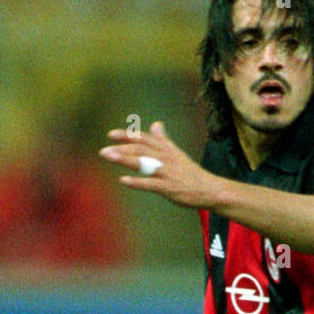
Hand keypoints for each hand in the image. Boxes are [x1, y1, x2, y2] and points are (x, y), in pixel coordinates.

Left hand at [100, 122, 220, 208]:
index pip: (144, 139)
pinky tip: (124, 181)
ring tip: (108, 156)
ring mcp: (167, 172)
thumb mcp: (177, 153)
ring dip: (124, 159)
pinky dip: (137, 182)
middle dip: (121, 148)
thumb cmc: (191, 173)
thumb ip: (163, 140)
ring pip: (143, 163)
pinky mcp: (169, 188)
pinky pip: (150, 184)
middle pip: (140, 149)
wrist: (210, 188)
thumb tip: (156, 124)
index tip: (111, 134)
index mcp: (166, 149)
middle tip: (104, 151)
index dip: (127, 136)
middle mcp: (165, 158)